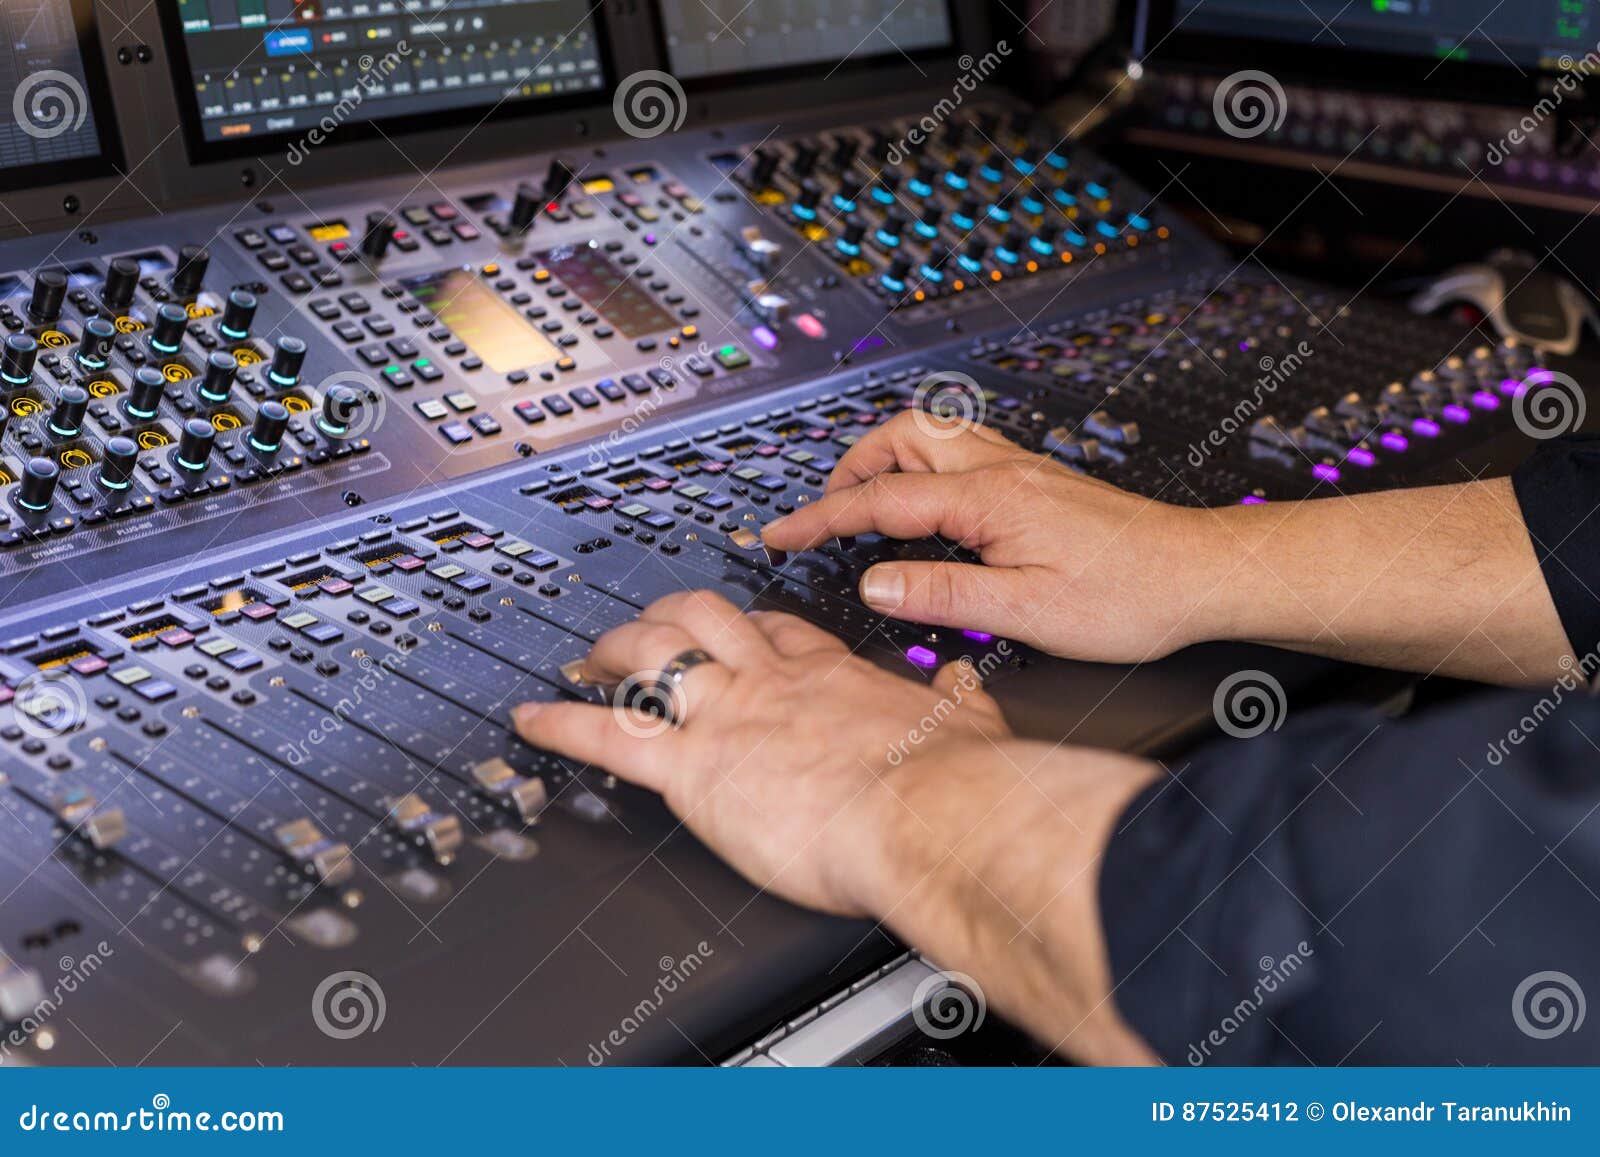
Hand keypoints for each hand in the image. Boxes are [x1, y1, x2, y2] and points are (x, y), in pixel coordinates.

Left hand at [511, 590, 1011, 916]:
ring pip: (648, 656)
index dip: (740, 625)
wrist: (930, 815)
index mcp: (830, 674)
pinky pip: (609, 735)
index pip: (771, 628)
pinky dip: (561, 725)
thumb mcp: (965, 723)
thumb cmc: (950, 783)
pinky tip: (530, 721)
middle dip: (661, 620)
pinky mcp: (695, 769)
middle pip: (699, 619)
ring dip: (608, 654)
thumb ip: (956, 698)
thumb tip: (961, 680)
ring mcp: (727, 717)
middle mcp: (770, 682)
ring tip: (581, 661)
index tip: (728, 632)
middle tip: (637, 633)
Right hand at [761, 411, 1221, 662]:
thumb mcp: (1026, 612)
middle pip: (900, 438)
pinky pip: (963, 449)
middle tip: (825, 513)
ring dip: (888, 459)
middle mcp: (1002, 470)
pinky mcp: (1040, 480)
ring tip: (866, 502)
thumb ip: (942, 593)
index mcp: (989, 500)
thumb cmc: (1130, 596)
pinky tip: (931, 504)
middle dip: (850, 468)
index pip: (878, 501)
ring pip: (933, 434)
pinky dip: (925, 466)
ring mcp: (1023, 469)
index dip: (820, 519)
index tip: (778, 535)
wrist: (1200, 574)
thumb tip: (873, 582)